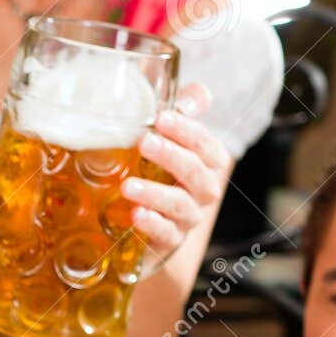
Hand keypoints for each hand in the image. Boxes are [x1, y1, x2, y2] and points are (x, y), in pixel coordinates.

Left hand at [124, 84, 229, 259]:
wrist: (146, 231)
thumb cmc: (159, 177)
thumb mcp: (166, 142)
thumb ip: (182, 115)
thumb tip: (199, 93)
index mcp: (206, 165)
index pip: (207, 146)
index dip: (188, 131)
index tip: (162, 118)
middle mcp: (201, 193)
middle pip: (197, 174)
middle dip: (172, 157)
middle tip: (144, 142)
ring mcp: (186, 220)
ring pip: (180, 205)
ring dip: (155, 193)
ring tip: (128, 185)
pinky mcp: (167, 243)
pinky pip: (166, 235)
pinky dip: (152, 224)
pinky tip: (135, 215)